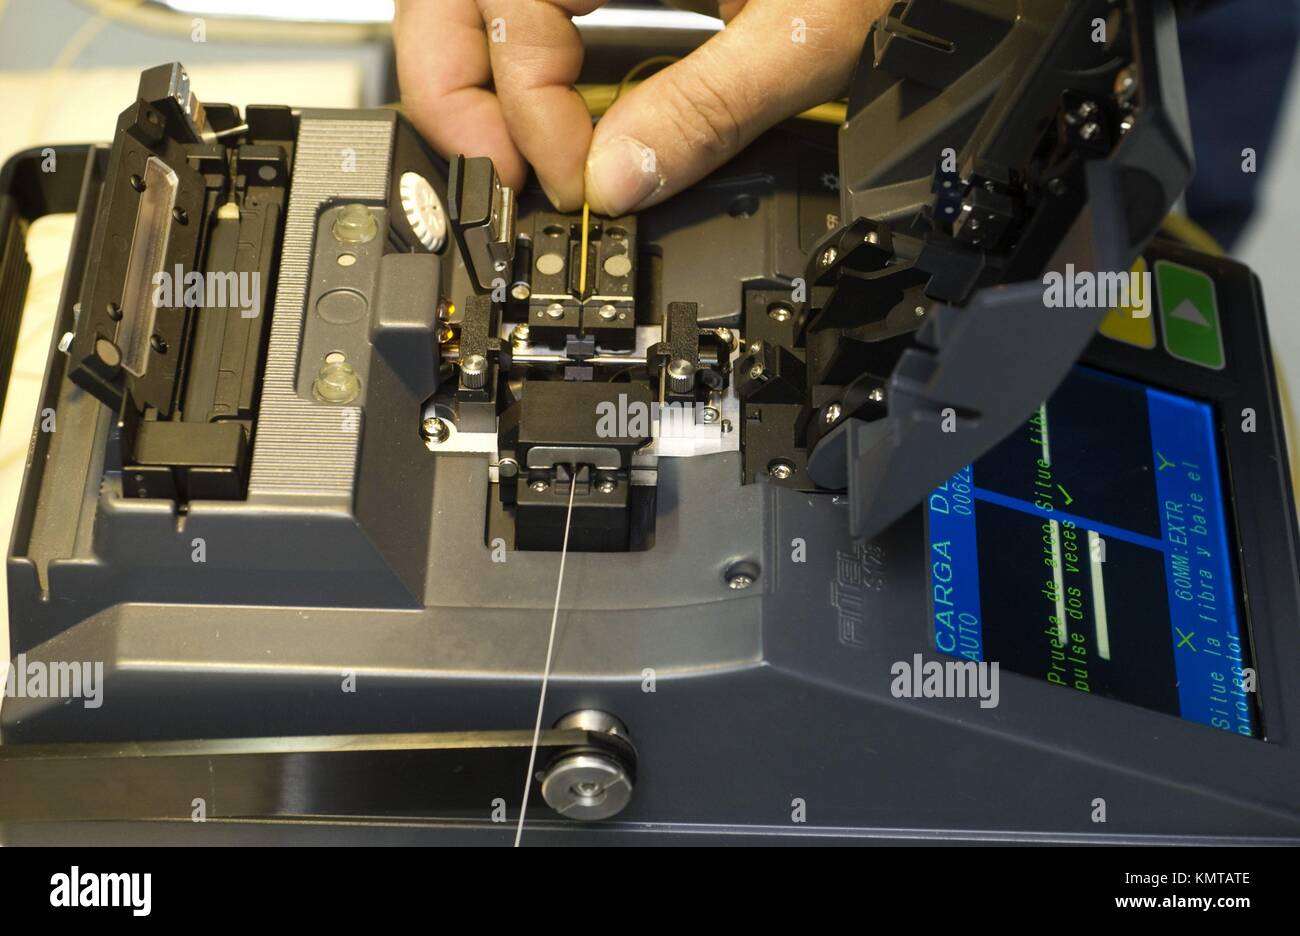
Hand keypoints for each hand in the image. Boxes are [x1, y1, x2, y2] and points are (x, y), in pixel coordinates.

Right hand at [395, 0, 884, 214]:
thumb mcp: (810, 29)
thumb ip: (711, 106)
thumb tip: (623, 185)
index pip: (494, 7)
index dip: (509, 107)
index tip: (563, 185)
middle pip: (466, 1)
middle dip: (470, 99)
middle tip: (506, 185)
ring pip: (502, 7)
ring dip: (505, 90)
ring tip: (535, 166)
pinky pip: (560, 9)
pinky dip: (554, 69)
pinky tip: (575, 121)